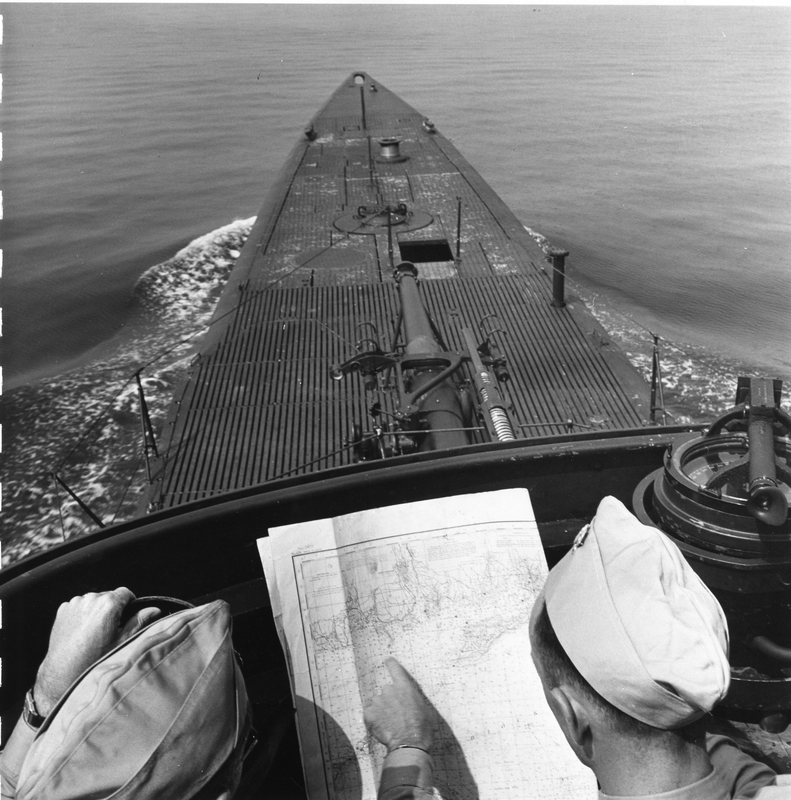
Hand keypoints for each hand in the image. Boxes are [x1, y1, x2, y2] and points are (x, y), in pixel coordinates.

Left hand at [33, 588, 160, 715]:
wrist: (63, 674)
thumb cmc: (94, 660)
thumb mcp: (122, 642)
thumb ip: (139, 621)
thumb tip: (155, 609)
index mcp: (108, 604)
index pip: (126, 593)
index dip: (129, 605)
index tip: (127, 618)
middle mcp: (90, 599)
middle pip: (109, 596)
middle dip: (112, 609)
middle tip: (111, 630)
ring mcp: (74, 603)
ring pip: (94, 600)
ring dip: (97, 610)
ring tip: (95, 632)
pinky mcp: (63, 610)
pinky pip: (79, 606)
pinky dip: (82, 614)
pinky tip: (82, 631)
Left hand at [364, 657, 435, 753]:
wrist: (409, 744)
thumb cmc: (421, 728)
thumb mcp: (424, 709)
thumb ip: (413, 699)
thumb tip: (410, 701)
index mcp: (404, 687)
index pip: (395, 669)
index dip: (391, 664)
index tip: (388, 660)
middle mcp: (389, 690)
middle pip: (386, 691)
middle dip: (390, 700)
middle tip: (397, 715)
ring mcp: (378, 701)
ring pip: (377, 703)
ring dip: (382, 710)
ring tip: (390, 724)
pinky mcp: (369, 713)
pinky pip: (370, 714)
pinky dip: (374, 720)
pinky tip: (382, 728)